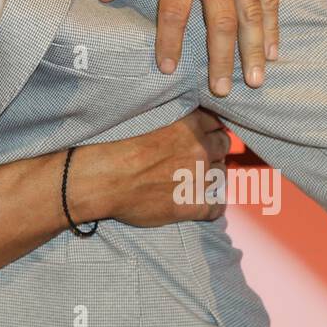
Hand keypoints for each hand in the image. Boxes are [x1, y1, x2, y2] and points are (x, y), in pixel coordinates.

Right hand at [70, 109, 230, 227]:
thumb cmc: (116, 147)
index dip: (209, 129)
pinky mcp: (192, 205)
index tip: (202, 135)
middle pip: (223, 146)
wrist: (103, 179)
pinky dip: (214, 205)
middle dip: (214, 150)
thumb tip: (179, 121)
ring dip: (213, 175)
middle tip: (198, 157)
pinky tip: (204, 204)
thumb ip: (170, 120)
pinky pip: (217, 207)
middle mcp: (199, 149)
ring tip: (196, 179)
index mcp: (189, 125)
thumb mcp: (146, 119)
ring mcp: (199, 178)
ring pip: (222, 174)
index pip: (215, 122)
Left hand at [97, 0, 277, 95]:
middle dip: (221, 59)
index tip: (167, 68)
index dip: (170, 41)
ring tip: (255, 80)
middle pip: (220, 21)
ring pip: (252, 14)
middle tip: (220, 90)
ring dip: (254, 49)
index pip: (174, 11)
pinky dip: (273, 25)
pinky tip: (275, 51)